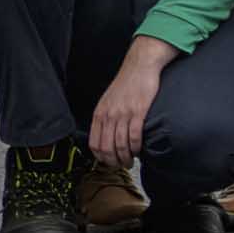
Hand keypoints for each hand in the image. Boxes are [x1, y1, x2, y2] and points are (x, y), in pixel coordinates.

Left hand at [90, 37, 173, 166]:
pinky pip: (134, 136)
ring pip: (120, 145)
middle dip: (114, 161)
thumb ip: (106, 118)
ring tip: (131, 161)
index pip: (94, 143)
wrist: (139, 66)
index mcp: (100, 113)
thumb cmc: (126, 84)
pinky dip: (136, 148)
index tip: (109, 162)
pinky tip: (138, 149)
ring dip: (126, 158)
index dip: (101, 157)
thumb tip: (106, 137)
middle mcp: (109, 114)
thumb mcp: (108, 101)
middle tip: (121, 165)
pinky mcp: (138, 111)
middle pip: (106, 148)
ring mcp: (123, 113)